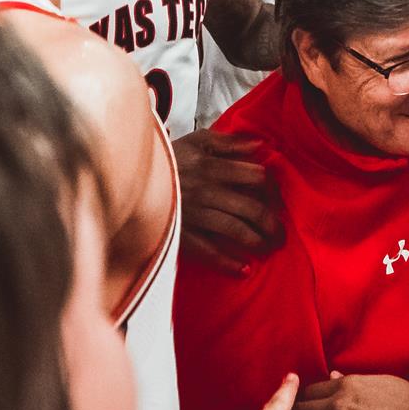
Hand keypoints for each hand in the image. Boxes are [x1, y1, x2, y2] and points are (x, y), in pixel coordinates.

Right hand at [174, 130, 281, 272]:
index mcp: (211, 166)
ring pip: (235, 229)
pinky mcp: (180, 233)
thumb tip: (259, 145)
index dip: (272, 190)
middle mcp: (205, 190)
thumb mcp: (195, 141)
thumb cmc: (168, 158)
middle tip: (280, 233)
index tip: (277, 199)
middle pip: (251, 207)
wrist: (128, 176)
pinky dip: (227, 262)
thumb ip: (228, 142)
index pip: (256, 177)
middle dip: (272, 223)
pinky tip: (244, 268)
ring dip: (258, 241)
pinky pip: (208, 251)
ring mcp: (193, 213)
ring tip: (269, 247)